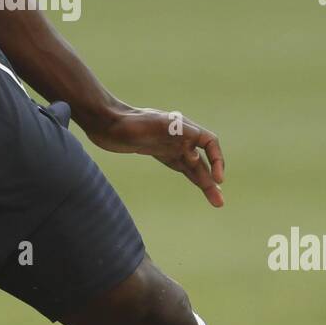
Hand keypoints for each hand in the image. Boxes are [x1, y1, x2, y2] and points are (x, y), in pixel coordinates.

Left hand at [87, 105, 224, 207]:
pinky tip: (200, 185)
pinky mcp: (159, 152)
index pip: (209, 142)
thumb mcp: (152, 124)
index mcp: (182, 127)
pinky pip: (181, 166)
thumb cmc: (128, 122)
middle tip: (219, 202)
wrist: (105, 122)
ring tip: (216, 202)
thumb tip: (194, 153)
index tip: (217, 178)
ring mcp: (170, 145)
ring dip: (205, 182)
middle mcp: (180, 136)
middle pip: (203, 159)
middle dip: (212, 180)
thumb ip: (174, 132)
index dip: (217, 159)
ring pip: (193, 166)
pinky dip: (192, 176)